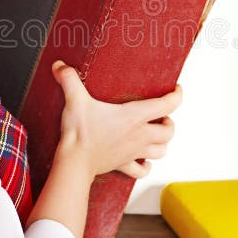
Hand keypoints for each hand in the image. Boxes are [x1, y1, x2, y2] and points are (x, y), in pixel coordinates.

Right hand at [51, 60, 179, 179]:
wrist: (74, 163)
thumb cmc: (79, 134)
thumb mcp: (75, 100)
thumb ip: (69, 79)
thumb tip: (60, 66)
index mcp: (134, 117)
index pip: (168, 104)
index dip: (177, 95)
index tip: (176, 89)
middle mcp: (139, 135)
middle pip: (169, 131)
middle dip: (169, 122)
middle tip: (161, 115)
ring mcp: (133, 152)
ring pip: (161, 151)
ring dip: (162, 143)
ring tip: (154, 134)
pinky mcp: (123, 165)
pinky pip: (142, 171)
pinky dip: (145, 166)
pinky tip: (142, 160)